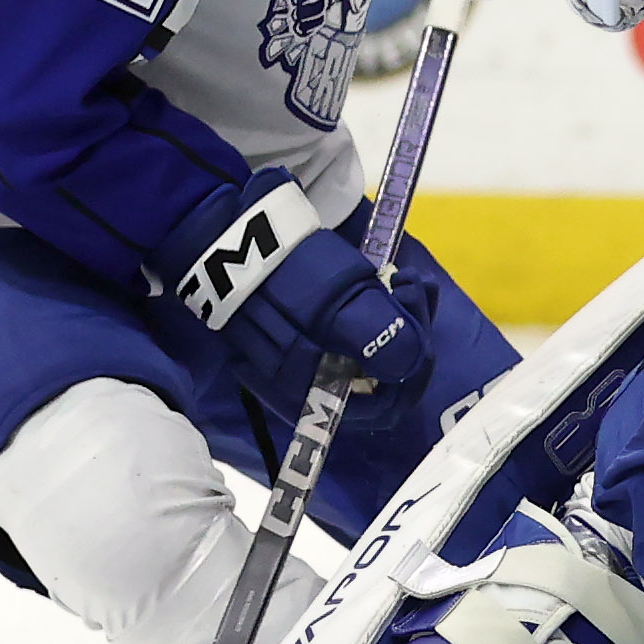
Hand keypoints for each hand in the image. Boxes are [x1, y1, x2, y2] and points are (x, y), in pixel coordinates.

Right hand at [156, 171, 430, 409]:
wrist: (227, 237)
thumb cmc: (282, 273)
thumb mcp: (336, 302)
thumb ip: (377, 336)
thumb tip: (412, 363)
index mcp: (313, 393)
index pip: (384, 406)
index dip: (412, 368)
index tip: (416, 319)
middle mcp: (312, 387)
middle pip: (385, 379)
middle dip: (412, 334)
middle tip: (414, 285)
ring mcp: (309, 360)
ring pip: (376, 355)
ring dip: (403, 318)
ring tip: (405, 278)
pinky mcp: (309, 333)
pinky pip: (356, 336)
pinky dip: (381, 310)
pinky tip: (393, 280)